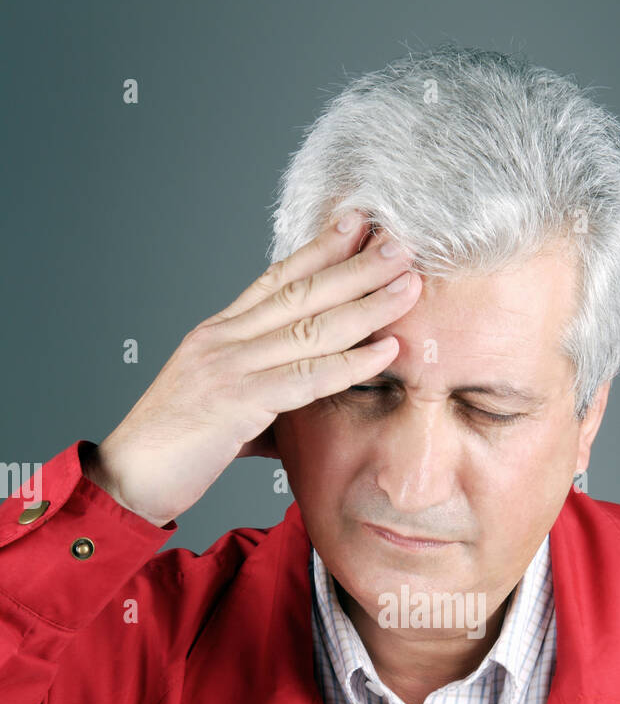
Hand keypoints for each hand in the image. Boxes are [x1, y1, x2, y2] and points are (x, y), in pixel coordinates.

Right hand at [83, 213, 420, 525]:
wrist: (127, 477)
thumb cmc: (173, 450)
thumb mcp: (225, 415)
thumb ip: (266, 408)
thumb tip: (299, 421)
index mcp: (218, 334)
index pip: (276, 280)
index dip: (319, 250)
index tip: (358, 225)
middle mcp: (223, 339)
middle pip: (300, 291)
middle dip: (354, 264)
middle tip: (400, 244)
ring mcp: (228, 366)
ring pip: (309, 325)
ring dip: (365, 304)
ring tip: (408, 285)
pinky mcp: (236, 401)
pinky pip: (305, 377)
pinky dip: (350, 362)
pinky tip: (386, 351)